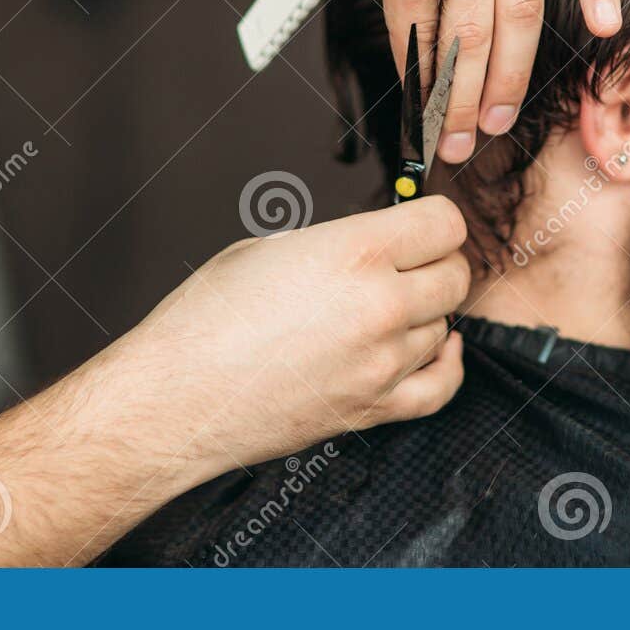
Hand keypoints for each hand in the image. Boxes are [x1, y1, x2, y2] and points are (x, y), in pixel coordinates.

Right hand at [116, 195, 470, 477]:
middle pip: (455, 275)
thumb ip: (337, 242)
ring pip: (444, 326)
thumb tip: (373, 243)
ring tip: (388, 306)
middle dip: (437, 263)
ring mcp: (380, 363)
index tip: (422, 224)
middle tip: (412, 262)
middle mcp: (378, 306)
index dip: (434, 220)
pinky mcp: (372, 409)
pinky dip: (446, 364)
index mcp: (353, 253)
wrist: (174, 397)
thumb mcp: (268, 248)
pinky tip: (439, 345)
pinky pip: (440, 387)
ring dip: (425, 313)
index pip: (443, 224)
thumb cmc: (203, 320)